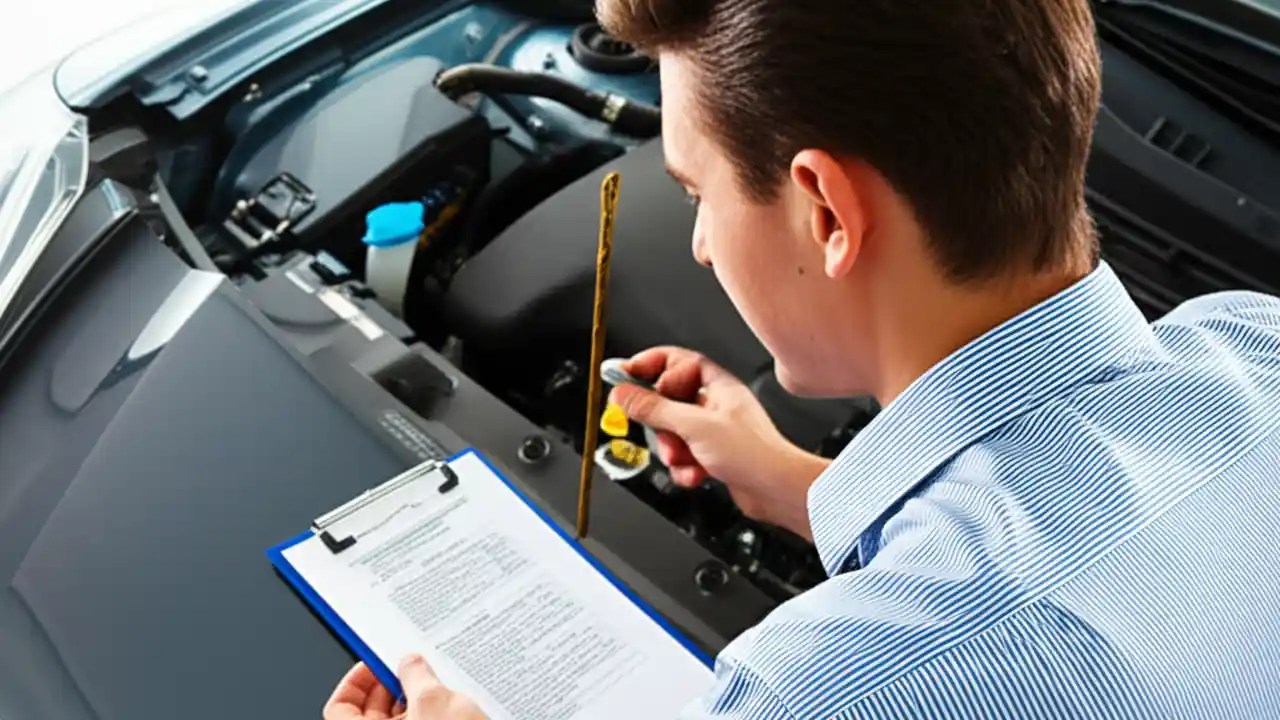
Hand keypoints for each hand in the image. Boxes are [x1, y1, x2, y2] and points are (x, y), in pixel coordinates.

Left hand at [323, 656, 486, 719]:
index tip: (375, 664)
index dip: (355, 682)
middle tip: (410, 668)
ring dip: (414, 701)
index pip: (339, 708)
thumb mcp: (435, 702)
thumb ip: (417, 676)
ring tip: (436, 684)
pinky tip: (451, 704)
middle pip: (369, 716)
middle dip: (389, 687)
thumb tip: (411, 664)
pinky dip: (430, 716)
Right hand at [610, 347, 828, 538]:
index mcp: (715, 384)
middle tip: (659, 430)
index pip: (675, 362)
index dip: (648, 365)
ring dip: (673, 450)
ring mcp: (713, 429)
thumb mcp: (693, 426)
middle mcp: (714, 403)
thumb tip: (623, 393)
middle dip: (660, 423)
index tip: (624, 375)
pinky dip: (684, 468)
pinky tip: (696, 474)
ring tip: (683, 457)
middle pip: (667, 401)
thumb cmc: (753, 453)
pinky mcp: (712, 454)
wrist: (776, 490)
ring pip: (672, 432)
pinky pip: (683, 455)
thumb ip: (654, 409)